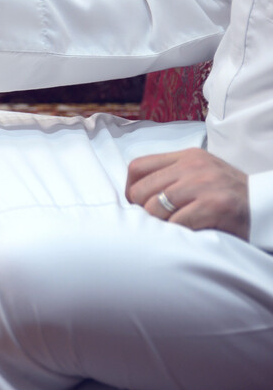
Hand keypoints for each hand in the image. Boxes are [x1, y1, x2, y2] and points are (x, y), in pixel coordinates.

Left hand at [126, 148, 249, 238]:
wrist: (265, 205)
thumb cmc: (227, 194)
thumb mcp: (200, 174)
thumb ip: (171, 176)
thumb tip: (134, 193)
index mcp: (187, 156)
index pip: (138, 167)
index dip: (131, 189)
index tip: (138, 203)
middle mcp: (193, 167)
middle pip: (141, 190)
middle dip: (143, 209)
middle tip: (158, 219)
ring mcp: (203, 185)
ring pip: (154, 208)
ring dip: (160, 223)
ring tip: (176, 225)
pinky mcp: (213, 205)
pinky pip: (176, 223)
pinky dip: (178, 232)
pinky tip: (190, 231)